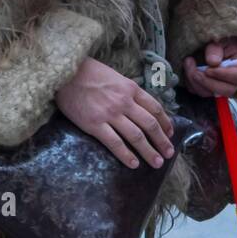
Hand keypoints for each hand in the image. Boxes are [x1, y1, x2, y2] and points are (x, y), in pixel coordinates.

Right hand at [56, 58, 174, 168]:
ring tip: (157, 163)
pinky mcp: (94, 125)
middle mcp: (125, 102)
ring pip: (136, 136)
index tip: (171, 133)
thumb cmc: (89, 73)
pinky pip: (115, 143)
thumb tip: (140, 107)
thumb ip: (128, 92)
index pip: (155, 108)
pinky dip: (126, 155)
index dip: (165, 122)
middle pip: (150, 124)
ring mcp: (110, 114)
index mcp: (131, 89)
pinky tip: (134, 164)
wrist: (65, 73)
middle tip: (170, 153)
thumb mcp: (116, 77)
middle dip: (162, 141)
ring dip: (149, 151)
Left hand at [182, 38, 236, 97]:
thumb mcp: (221, 39)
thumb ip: (216, 48)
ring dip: (196, 82)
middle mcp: (235, 80)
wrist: (214, 43)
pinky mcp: (209, 88)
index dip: (223, 75)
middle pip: (227, 90)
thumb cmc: (221, 39)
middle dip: (207, 82)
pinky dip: (191, 83)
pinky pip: (199, 92)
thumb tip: (212, 61)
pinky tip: (188, 69)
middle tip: (195, 71)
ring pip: (210, 93)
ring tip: (188, 64)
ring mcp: (222, 86)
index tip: (208, 69)